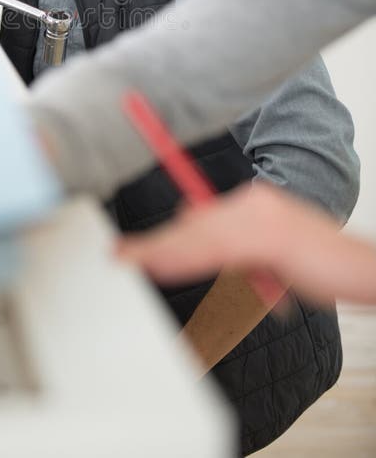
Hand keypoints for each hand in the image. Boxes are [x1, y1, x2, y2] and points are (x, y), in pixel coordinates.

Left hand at [115, 182, 375, 305]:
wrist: (360, 268)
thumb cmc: (318, 264)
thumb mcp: (269, 253)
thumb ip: (234, 243)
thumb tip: (192, 236)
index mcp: (251, 202)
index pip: (199, 214)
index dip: (166, 227)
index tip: (132, 234)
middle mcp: (252, 202)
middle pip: (193, 225)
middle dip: (156, 244)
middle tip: (120, 257)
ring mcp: (260, 217)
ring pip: (199, 237)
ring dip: (162, 253)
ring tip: (129, 262)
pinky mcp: (268, 236)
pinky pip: (218, 250)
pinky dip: (187, 258)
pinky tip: (163, 263)